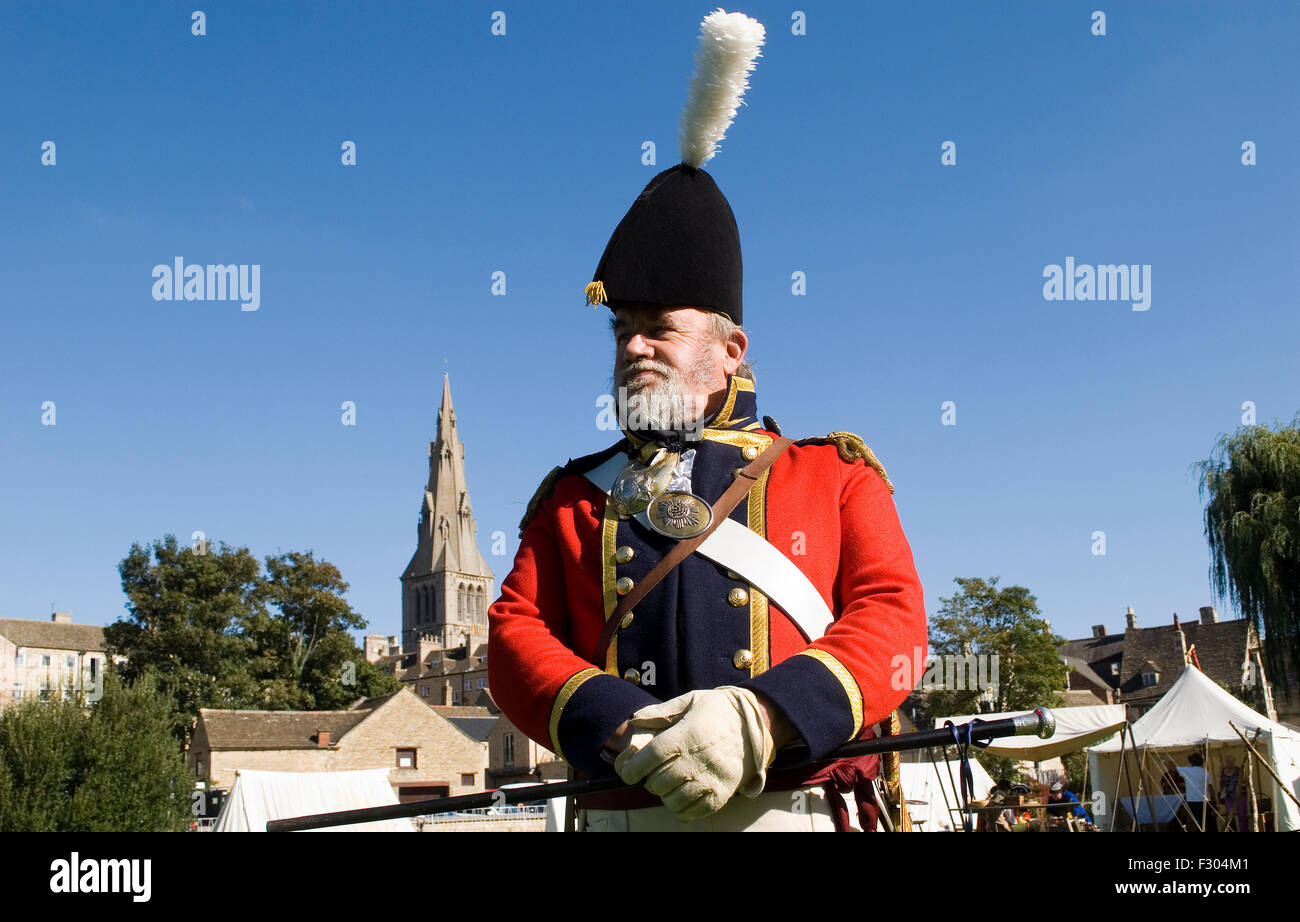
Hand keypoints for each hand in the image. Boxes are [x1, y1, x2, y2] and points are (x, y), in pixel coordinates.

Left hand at [612, 686, 773, 821]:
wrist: (757, 723)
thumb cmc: (718, 710)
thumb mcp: (690, 700)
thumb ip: (660, 711)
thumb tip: (634, 721)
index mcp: (686, 736)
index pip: (650, 758)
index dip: (633, 768)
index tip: (628, 772)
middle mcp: (697, 759)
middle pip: (659, 782)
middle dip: (649, 781)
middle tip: (652, 774)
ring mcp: (711, 779)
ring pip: (674, 800)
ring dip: (665, 795)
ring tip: (668, 785)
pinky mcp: (722, 793)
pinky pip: (694, 811)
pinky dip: (682, 809)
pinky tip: (681, 797)